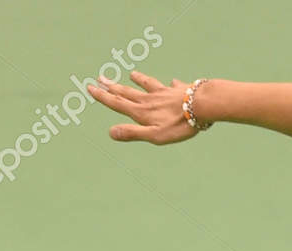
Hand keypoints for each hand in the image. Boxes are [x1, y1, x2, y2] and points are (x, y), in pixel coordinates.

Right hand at [86, 71, 202, 144]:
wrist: (201, 106)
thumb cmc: (178, 124)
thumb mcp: (153, 135)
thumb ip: (133, 133)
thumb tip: (110, 132)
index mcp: (141, 111)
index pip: (117, 103)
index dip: (102, 96)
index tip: (90, 87)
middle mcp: (150, 100)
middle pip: (128, 92)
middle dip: (112, 86)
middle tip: (100, 78)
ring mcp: (165, 93)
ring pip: (148, 85)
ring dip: (138, 80)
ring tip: (131, 74)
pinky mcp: (180, 91)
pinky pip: (172, 86)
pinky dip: (170, 84)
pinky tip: (172, 81)